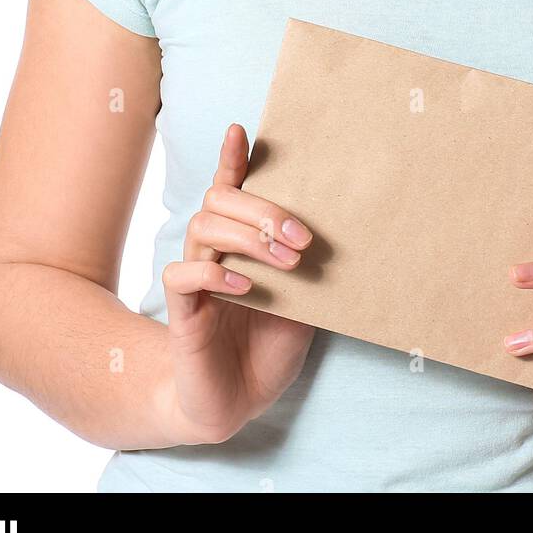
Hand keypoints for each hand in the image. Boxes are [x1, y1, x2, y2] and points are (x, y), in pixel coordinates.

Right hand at [159, 123, 315, 444]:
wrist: (238, 403)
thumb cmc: (268, 346)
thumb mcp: (305, 301)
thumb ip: (311, 267)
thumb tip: (349, 236)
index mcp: (240, 242)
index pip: (229, 187)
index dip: (232, 157)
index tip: (242, 129)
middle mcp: (213, 251)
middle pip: (217, 198)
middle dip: (263, 208)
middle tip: (302, 239)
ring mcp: (195, 279)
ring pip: (204, 226)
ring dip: (250, 237)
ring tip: (287, 264)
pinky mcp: (183, 311)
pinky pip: (184, 274)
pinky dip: (216, 272)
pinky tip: (246, 287)